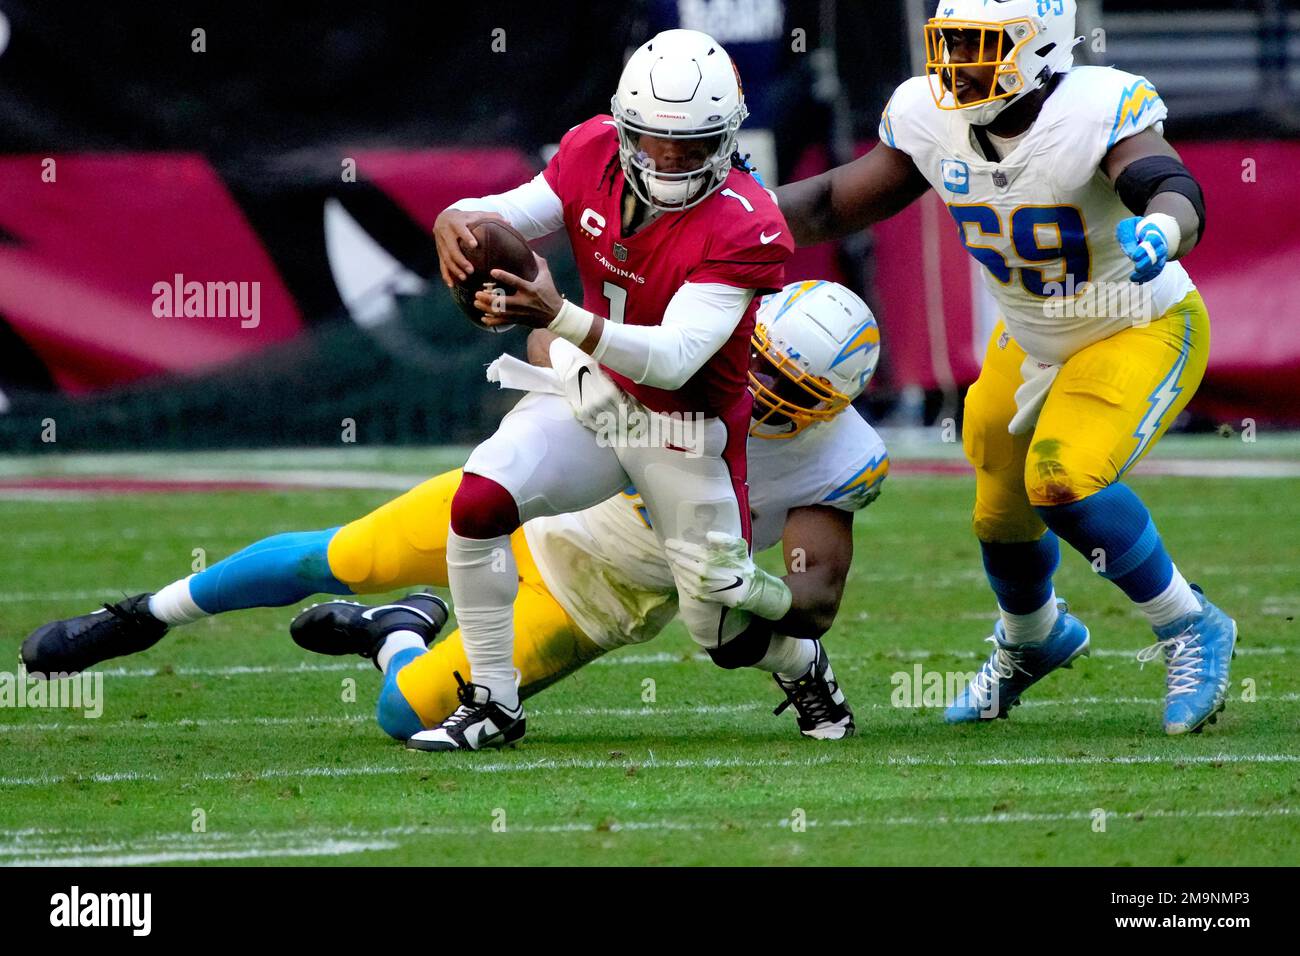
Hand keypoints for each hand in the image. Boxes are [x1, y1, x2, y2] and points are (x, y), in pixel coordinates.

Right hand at [433, 208, 502, 287]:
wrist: (443, 218)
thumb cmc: (466, 217)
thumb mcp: (477, 215)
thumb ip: (492, 217)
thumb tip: (510, 223)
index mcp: (456, 223)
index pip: (461, 230)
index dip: (466, 237)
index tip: (475, 245)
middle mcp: (446, 233)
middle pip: (452, 248)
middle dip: (461, 260)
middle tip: (471, 270)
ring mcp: (441, 244)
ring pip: (446, 259)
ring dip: (455, 269)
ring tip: (464, 278)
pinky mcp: (440, 252)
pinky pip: (441, 265)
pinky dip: (446, 275)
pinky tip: (452, 284)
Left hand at [472, 251, 564, 329]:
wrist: (555, 315)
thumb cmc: (550, 293)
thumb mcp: (546, 277)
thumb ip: (538, 263)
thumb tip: (531, 250)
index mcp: (530, 289)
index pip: (515, 282)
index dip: (504, 276)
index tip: (492, 271)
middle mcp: (523, 302)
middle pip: (502, 302)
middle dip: (488, 298)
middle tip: (477, 293)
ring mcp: (519, 312)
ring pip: (499, 313)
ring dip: (486, 308)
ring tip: (476, 302)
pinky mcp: (518, 320)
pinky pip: (502, 322)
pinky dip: (492, 321)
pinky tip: (483, 317)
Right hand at [548, 338, 624, 430]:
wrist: (574, 370)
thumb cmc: (595, 374)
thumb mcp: (611, 382)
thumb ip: (621, 395)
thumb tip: (630, 409)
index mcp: (611, 392)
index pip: (624, 411)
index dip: (630, 418)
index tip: (632, 421)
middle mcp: (601, 401)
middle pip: (617, 419)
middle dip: (624, 424)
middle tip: (627, 428)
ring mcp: (591, 407)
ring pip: (606, 423)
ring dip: (614, 427)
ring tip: (617, 428)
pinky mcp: (582, 411)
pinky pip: (594, 425)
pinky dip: (601, 429)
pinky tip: (605, 429)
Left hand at [665, 532, 791, 619]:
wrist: (747, 589)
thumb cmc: (741, 565)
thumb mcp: (737, 547)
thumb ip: (723, 539)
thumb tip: (708, 536)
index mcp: (708, 559)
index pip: (687, 550)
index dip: (676, 546)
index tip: (667, 542)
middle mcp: (701, 572)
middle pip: (681, 562)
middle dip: (673, 555)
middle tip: (667, 550)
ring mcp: (700, 585)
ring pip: (682, 574)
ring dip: (676, 567)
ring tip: (673, 561)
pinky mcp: (701, 595)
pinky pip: (686, 586)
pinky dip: (681, 580)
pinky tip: (680, 576)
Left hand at [1117, 214, 1175, 283]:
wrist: (1145, 231)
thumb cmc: (1133, 229)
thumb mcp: (1127, 227)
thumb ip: (1127, 237)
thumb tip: (1130, 253)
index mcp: (1153, 231)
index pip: (1154, 239)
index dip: (1145, 249)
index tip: (1134, 257)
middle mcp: (1160, 243)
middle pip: (1159, 253)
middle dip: (1148, 262)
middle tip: (1137, 267)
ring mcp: (1160, 254)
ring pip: (1158, 264)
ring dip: (1147, 272)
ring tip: (1133, 277)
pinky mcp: (1157, 263)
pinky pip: (1156, 272)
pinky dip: (1147, 277)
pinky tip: (1136, 280)